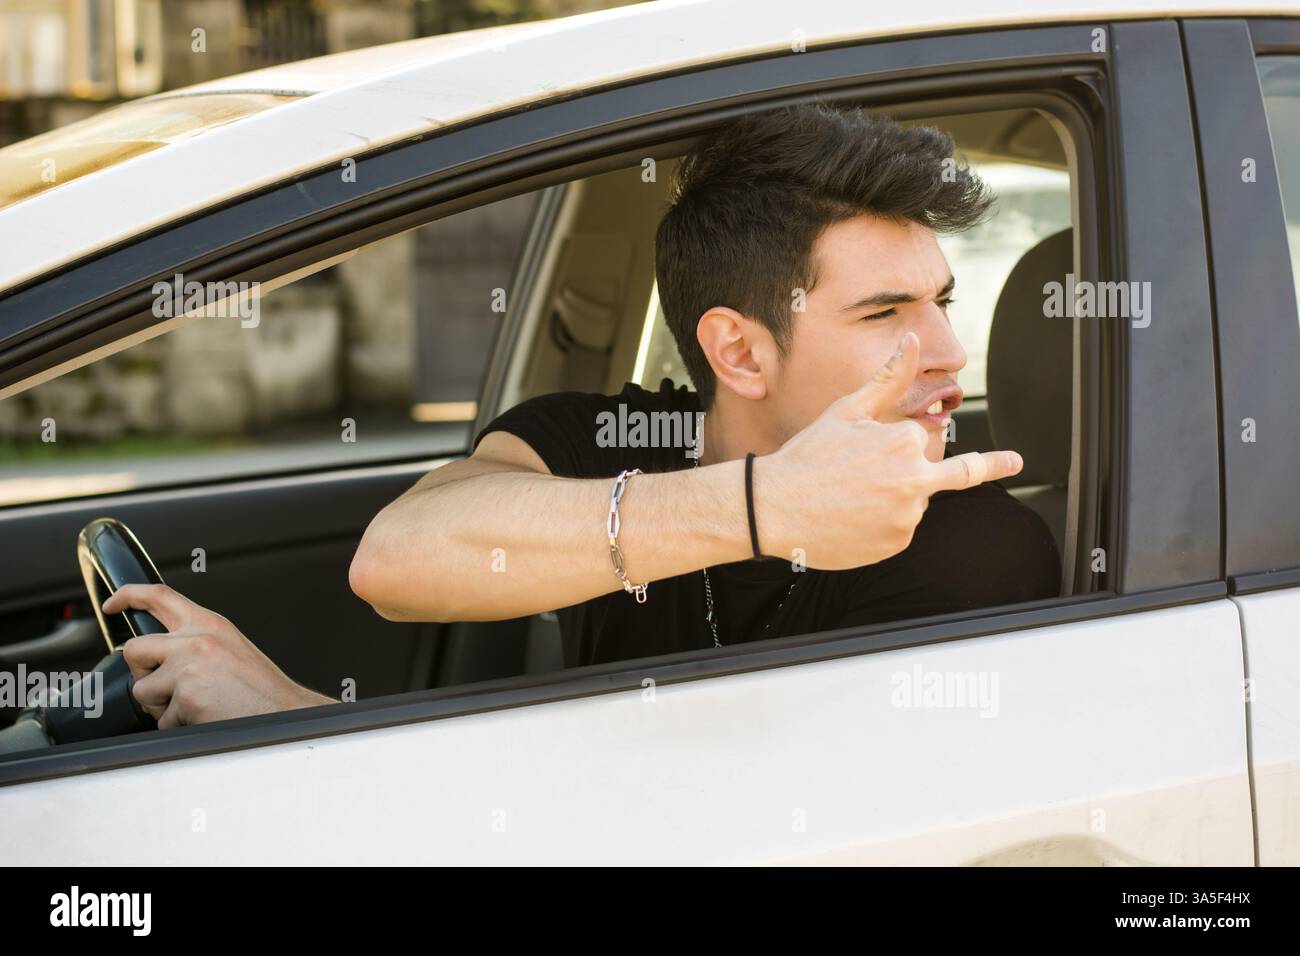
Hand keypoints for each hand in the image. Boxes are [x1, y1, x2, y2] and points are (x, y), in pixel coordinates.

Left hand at [101, 584, 333, 728]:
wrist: (284, 713)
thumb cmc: (262, 689)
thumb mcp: (231, 648)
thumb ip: (198, 642)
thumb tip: (163, 653)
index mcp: (209, 624)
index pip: (159, 596)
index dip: (128, 596)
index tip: (113, 603)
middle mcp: (196, 640)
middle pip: (135, 649)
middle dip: (143, 672)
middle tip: (167, 686)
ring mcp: (189, 667)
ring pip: (142, 689)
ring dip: (160, 705)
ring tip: (194, 705)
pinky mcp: (186, 696)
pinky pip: (161, 718)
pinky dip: (177, 725)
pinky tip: (203, 718)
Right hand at [758, 331, 1023, 569]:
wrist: (772, 508)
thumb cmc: (807, 455)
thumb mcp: (847, 410)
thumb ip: (890, 377)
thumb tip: (915, 341)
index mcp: (905, 441)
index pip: (916, 439)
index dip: (888, 441)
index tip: (863, 450)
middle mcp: (914, 481)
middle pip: (927, 472)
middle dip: (917, 471)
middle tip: (953, 469)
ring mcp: (906, 517)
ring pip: (912, 502)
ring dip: (892, 498)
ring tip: (847, 498)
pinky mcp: (895, 544)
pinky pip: (899, 529)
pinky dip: (882, 524)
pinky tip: (850, 518)